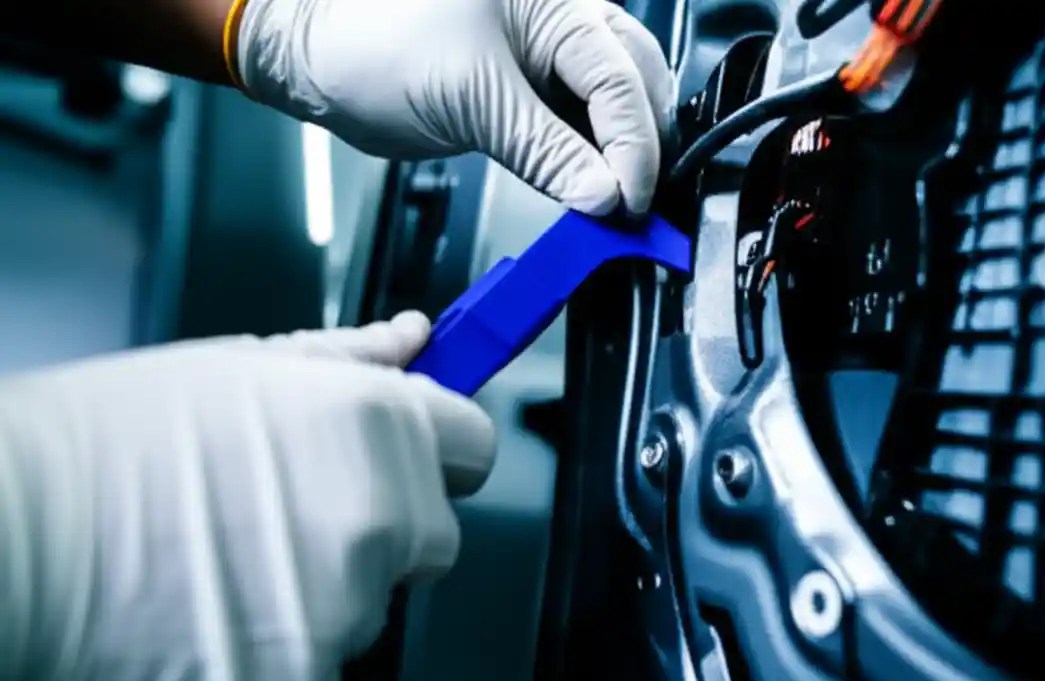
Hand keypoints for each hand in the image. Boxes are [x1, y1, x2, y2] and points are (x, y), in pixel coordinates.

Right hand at [0, 312, 495, 680]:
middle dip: (378, 525)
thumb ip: (342, 358)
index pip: (472, 445)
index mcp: (372, 425)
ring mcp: (341, 615)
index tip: (411, 457)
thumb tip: (410, 343)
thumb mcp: (232, 367)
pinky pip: (316, 670)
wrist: (6, 540)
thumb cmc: (99, 449)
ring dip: (319, 592)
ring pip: (366, 607)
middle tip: (283, 513)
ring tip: (223, 560)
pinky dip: (274, 652)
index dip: (437, 448)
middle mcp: (376, 519)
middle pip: (428, 533)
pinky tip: (208, 614)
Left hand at [236, 0, 674, 215]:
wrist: (315, 57)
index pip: (618, 78)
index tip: (628, 203)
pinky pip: (576, 119)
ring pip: (612, 103)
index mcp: (553, 2)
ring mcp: (546, 50)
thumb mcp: (471, 103)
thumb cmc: (370, 47)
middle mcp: (559, 17)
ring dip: (618, 154)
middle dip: (639, 146)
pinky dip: (588, 156)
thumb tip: (604, 195)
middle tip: (632, 207)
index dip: (632, 147)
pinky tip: (589, 187)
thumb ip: (546, 152)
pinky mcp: (527, 83)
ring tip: (615, 203)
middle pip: (634, 83)